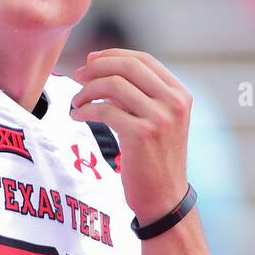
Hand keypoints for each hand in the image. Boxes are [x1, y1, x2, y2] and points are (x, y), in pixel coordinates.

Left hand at [70, 48, 191, 225]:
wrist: (164, 199)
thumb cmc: (154, 160)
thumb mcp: (157, 121)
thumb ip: (139, 95)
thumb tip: (101, 67)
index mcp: (179, 94)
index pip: (143, 60)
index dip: (112, 55)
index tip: (90, 61)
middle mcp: (173, 102)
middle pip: (128, 67)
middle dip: (96, 68)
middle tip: (77, 77)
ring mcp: (160, 118)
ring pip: (114, 85)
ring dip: (87, 91)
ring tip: (75, 103)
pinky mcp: (142, 134)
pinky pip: (105, 110)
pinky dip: (85, 110)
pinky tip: (77, 116)